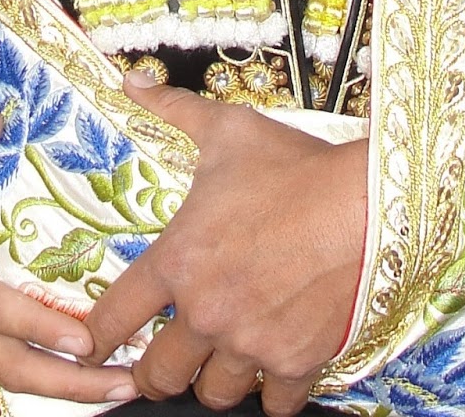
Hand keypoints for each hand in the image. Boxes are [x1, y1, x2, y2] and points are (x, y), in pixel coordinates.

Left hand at [86, 76, 366, 415]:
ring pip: (211, 395)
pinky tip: (270, 367)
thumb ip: (174, 111)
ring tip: (219, 357)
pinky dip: (269, 393)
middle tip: (164, 354)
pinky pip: (271, 404)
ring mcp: (251, 343)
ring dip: (211, 379)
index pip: (113, 317)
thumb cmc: (295, 167)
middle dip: (154, 368)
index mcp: (179, 260)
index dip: (98, 333)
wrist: (367, 203)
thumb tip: (132, 81)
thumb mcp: (228, 130)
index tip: (97, 340)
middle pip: (155, 375)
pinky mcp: (295, 361)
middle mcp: (206, 311)